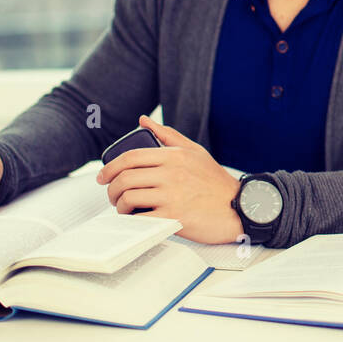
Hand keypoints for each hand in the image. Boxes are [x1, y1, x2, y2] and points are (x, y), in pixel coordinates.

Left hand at [96, 115, 241, 243]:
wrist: (239, 208)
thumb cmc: (216, 182)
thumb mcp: (195, 152)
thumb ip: (168, 135)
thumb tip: (143, 121)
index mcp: (175, 156)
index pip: (131, 156)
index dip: (110, 167)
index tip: (103, 176)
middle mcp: (172, 174)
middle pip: (125, 177)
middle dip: (111, 188)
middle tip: (112, 195)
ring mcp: (172, 196)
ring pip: (128, 197)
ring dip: (119, 205)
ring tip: (124, 208)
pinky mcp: (174, 217)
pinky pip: (140, 218)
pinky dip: (132, 220)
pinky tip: (136, 218)